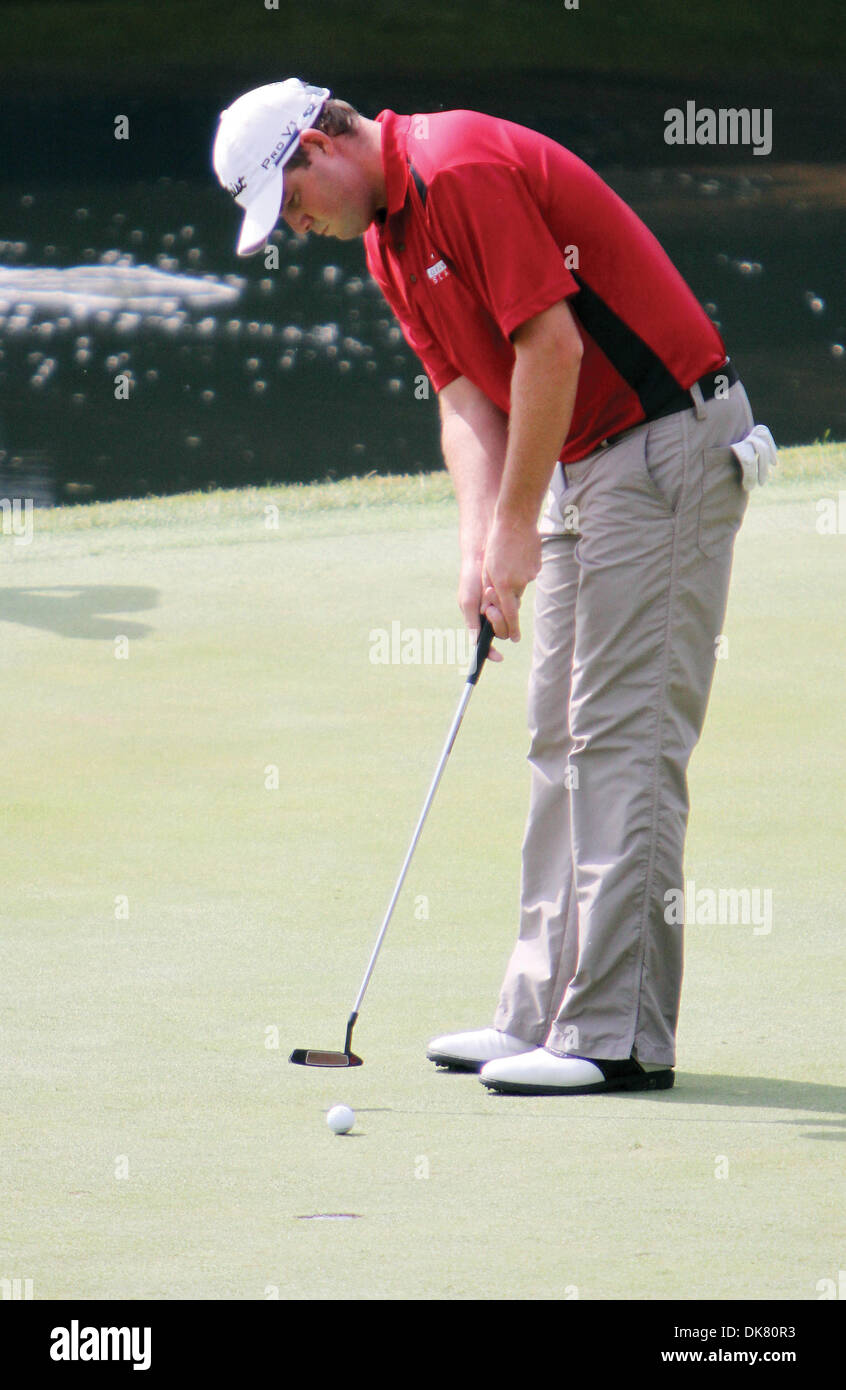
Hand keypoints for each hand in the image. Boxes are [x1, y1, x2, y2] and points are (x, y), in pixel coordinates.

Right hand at [458, 552, 503, 661]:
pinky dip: (507, 599)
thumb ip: (472, 623)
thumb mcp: (468, 603)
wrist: (479, 559)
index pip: (484, 644)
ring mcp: (500, 608)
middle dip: (498, 622)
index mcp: (477, 622)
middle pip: (501, 633)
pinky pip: (515, 605)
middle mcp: (490, 618)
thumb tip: (475, 643)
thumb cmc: (470, 581)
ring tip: (489, 591)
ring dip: (501, 609)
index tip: (500, 657)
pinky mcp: (510, 598)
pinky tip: (495, 587)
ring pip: (509, 620)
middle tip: (490, 609)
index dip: (491, 653)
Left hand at [481, 514, 540, 641]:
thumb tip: (492, 606)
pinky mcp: (536, 567)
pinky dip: (520, 569)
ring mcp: (530, 575)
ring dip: (512, 578)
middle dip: (507, 598)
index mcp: (503, 585)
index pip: (509, 614)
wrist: (515, 520)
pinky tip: (516, 554)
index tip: (514, 639)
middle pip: (513, 600)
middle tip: (498, 583)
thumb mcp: (487, 568)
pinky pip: (526, 574)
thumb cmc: (496, 544)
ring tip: (506, 559)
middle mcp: (518, 583)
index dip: (511, 629)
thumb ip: (490, 590)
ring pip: (519, 586)